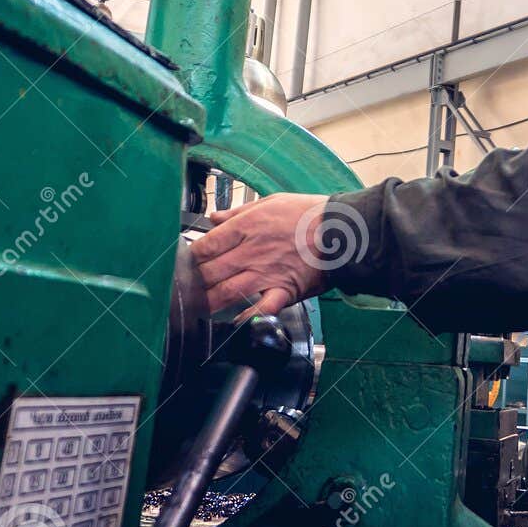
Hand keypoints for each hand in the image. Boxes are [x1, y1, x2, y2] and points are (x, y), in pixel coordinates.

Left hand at [190, 193, 330, 318]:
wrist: (343, 230)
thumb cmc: (309, 213)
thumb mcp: (271, 202)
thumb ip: (238, 212)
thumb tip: (213, 218)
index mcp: (247, 228)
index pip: (206, 245)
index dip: (190, 256)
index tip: (185, 262)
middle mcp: (251, 252)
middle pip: (210, 271)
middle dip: (193, 282)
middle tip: (185, 289)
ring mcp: (266, 273)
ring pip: (227, 291)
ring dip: (208, 302)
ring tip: (197, 308)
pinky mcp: (284, 290)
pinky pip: (261, 308)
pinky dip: (247, 318)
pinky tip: (235, 324)